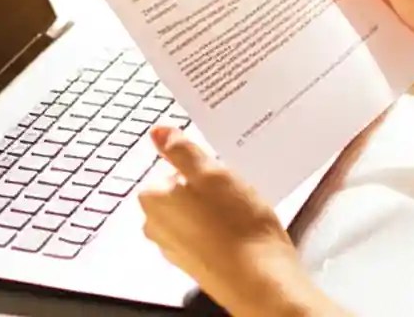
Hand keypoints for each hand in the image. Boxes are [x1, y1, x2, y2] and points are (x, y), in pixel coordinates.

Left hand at [137, 127, 330, 316]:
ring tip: (241, 212)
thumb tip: (159, 132)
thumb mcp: (213, 173)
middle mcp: (156, 225)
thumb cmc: (239, 228)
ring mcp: (174, 247)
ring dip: (216, 209)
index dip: (201, 167)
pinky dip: (221, 229)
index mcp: (153, 198)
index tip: (220, 172)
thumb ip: (181, 150)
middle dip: (207, 187)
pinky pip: (206, 234)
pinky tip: (241, 230)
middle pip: (181, 190)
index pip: (171, 166)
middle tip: (233, 191)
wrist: (260, 281)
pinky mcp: (195, 262)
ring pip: (195, 213)